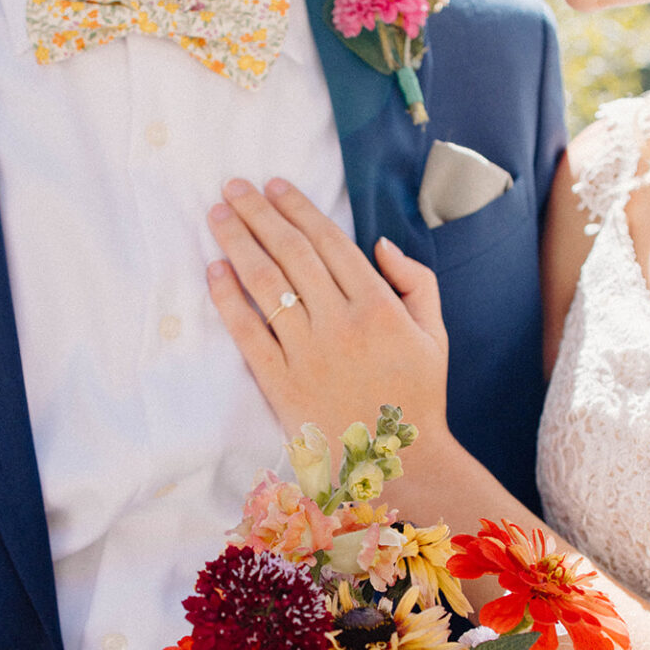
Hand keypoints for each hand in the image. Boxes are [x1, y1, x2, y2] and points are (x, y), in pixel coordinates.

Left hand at [206, 177, 449, 451]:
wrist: (402, 464)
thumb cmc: (418, 397)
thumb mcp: (434, 335)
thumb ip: (416, 282)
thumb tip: (379, 244)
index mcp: (380, 306)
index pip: (329, 242)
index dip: (298, 208)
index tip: (275, 185)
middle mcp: (342, 324)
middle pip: (292, 254)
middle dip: (259, 214)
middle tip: (234, 185)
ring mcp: (310, 355)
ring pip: (267, 286)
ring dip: (238, 244)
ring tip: (218, 215)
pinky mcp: (284, 385)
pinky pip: (250, 335)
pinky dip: (229, 300)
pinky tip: (215, 271)